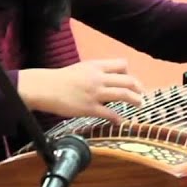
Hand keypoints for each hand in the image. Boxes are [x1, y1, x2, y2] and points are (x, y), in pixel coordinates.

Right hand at [18, 59, 145, 122]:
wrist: (45, 88)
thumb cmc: (60, 79)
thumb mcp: (81, 68)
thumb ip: (96, 72)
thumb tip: (107, 78)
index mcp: (96, 66)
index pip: (122, 65)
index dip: (129, 73)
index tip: (130, 81)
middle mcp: (99, 78)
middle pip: (128, 80)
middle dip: (138, 88)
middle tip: (141, 94)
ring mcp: (95, 93)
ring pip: (124, 94)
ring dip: (135, 100)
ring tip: (139, 104)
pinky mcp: (90, 108)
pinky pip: (110, 113)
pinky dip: (118, 118)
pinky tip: (120, 122)